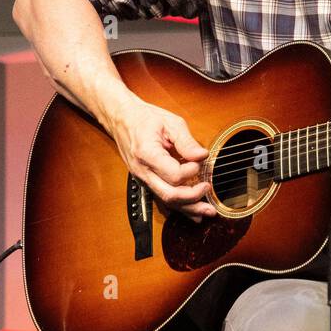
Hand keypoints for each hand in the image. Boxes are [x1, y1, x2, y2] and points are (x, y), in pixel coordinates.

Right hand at [103, 95, 217, 221]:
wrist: (121, 119)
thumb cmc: (144, 118)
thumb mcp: (170, 123)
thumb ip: (186, 141)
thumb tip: (202, 156)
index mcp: (147, 154)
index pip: (174, 175)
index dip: (192, 171)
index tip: (201, 160)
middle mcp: (143, 171)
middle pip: (169, 195)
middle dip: (193, 198)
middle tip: (209, 189)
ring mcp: (143, 178)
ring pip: (166, 201)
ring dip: (188, 208)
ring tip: (208, 211)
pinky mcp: (146, 181)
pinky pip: (163, 197)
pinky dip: (180, 206)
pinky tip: (193, 211)